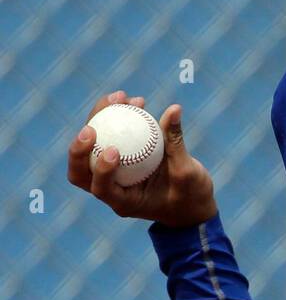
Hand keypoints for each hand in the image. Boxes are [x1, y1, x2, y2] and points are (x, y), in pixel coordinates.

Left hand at [66, 89, 217, 227]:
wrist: (192, 202)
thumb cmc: (192, 196)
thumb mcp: (188, 172)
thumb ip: (176, 142)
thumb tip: (174, 109)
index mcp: (125, 202)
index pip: (101, 188)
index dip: (100, 170)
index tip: (114, 150)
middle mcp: (112, 189)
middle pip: (81, 171)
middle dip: (79, 149)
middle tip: (91, 128)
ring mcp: (111, 174)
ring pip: (89, 149)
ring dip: (97, 120)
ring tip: (120, 98)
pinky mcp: (117, 160)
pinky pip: (106, 136)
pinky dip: (113, 117)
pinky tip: (129, 100)